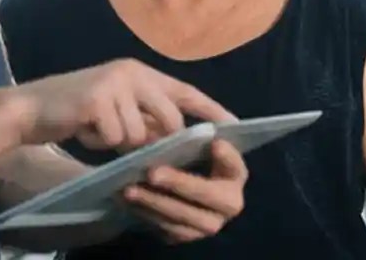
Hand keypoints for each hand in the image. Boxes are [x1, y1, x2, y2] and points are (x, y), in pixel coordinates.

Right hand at [9, 59, 234, 149]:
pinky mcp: (96, 99)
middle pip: (170, 120)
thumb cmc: (77, 113)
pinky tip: (83, 130)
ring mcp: (114, 83)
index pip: (185, 92)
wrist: (30, 109)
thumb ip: (146, 120)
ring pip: (140, 135)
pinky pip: (115, 138)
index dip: (211, 110)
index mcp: (140, 72)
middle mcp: (131, 72)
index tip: (236, 126)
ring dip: (119, 143)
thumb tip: (177, 141)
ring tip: (95, 129)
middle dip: (156, 141)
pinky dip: (99, 142)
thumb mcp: (119, 111)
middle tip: (127, 144)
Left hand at [122, 139, 247, 243]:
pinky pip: (168, 229)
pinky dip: (147, 214)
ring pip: (185, 216)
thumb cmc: (186, 155)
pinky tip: (129, 201)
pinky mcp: (187, 234)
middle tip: (152, 173)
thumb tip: (172, 131)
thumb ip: (190, 137)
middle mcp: (228, 204)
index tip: (215, 143)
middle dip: (179, 183)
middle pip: (209, 196)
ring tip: (130, 189)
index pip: (236, 166)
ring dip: (156, 202)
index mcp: (234, 176)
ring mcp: (208, 223)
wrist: (173, 187)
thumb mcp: (190, 142)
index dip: (228, 157)